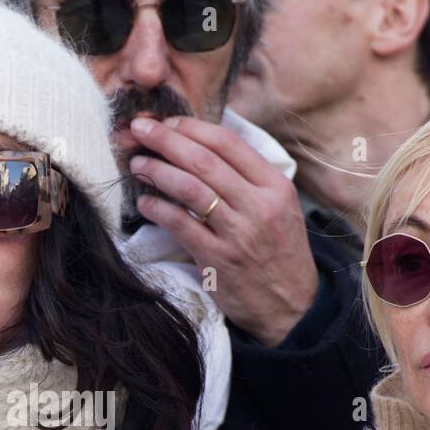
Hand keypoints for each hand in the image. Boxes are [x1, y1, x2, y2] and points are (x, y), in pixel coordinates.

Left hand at [129, 115, 318, 346]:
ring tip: (138, 164)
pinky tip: (144, 202)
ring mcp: (238, 233)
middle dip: (167, 140)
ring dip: (157, 171)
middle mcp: (258, 206)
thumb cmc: (279, 252)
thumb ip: (249, 179)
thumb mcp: (280, 208)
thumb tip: (203, 148)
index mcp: (275, 186)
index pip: (229, 143)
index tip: (168, 123)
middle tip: (139, 129)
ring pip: (190, 189)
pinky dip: (158, 209)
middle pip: (204, 161)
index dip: (193, 128)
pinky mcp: (218, 259)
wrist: (291, 305)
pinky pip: (180, 225)